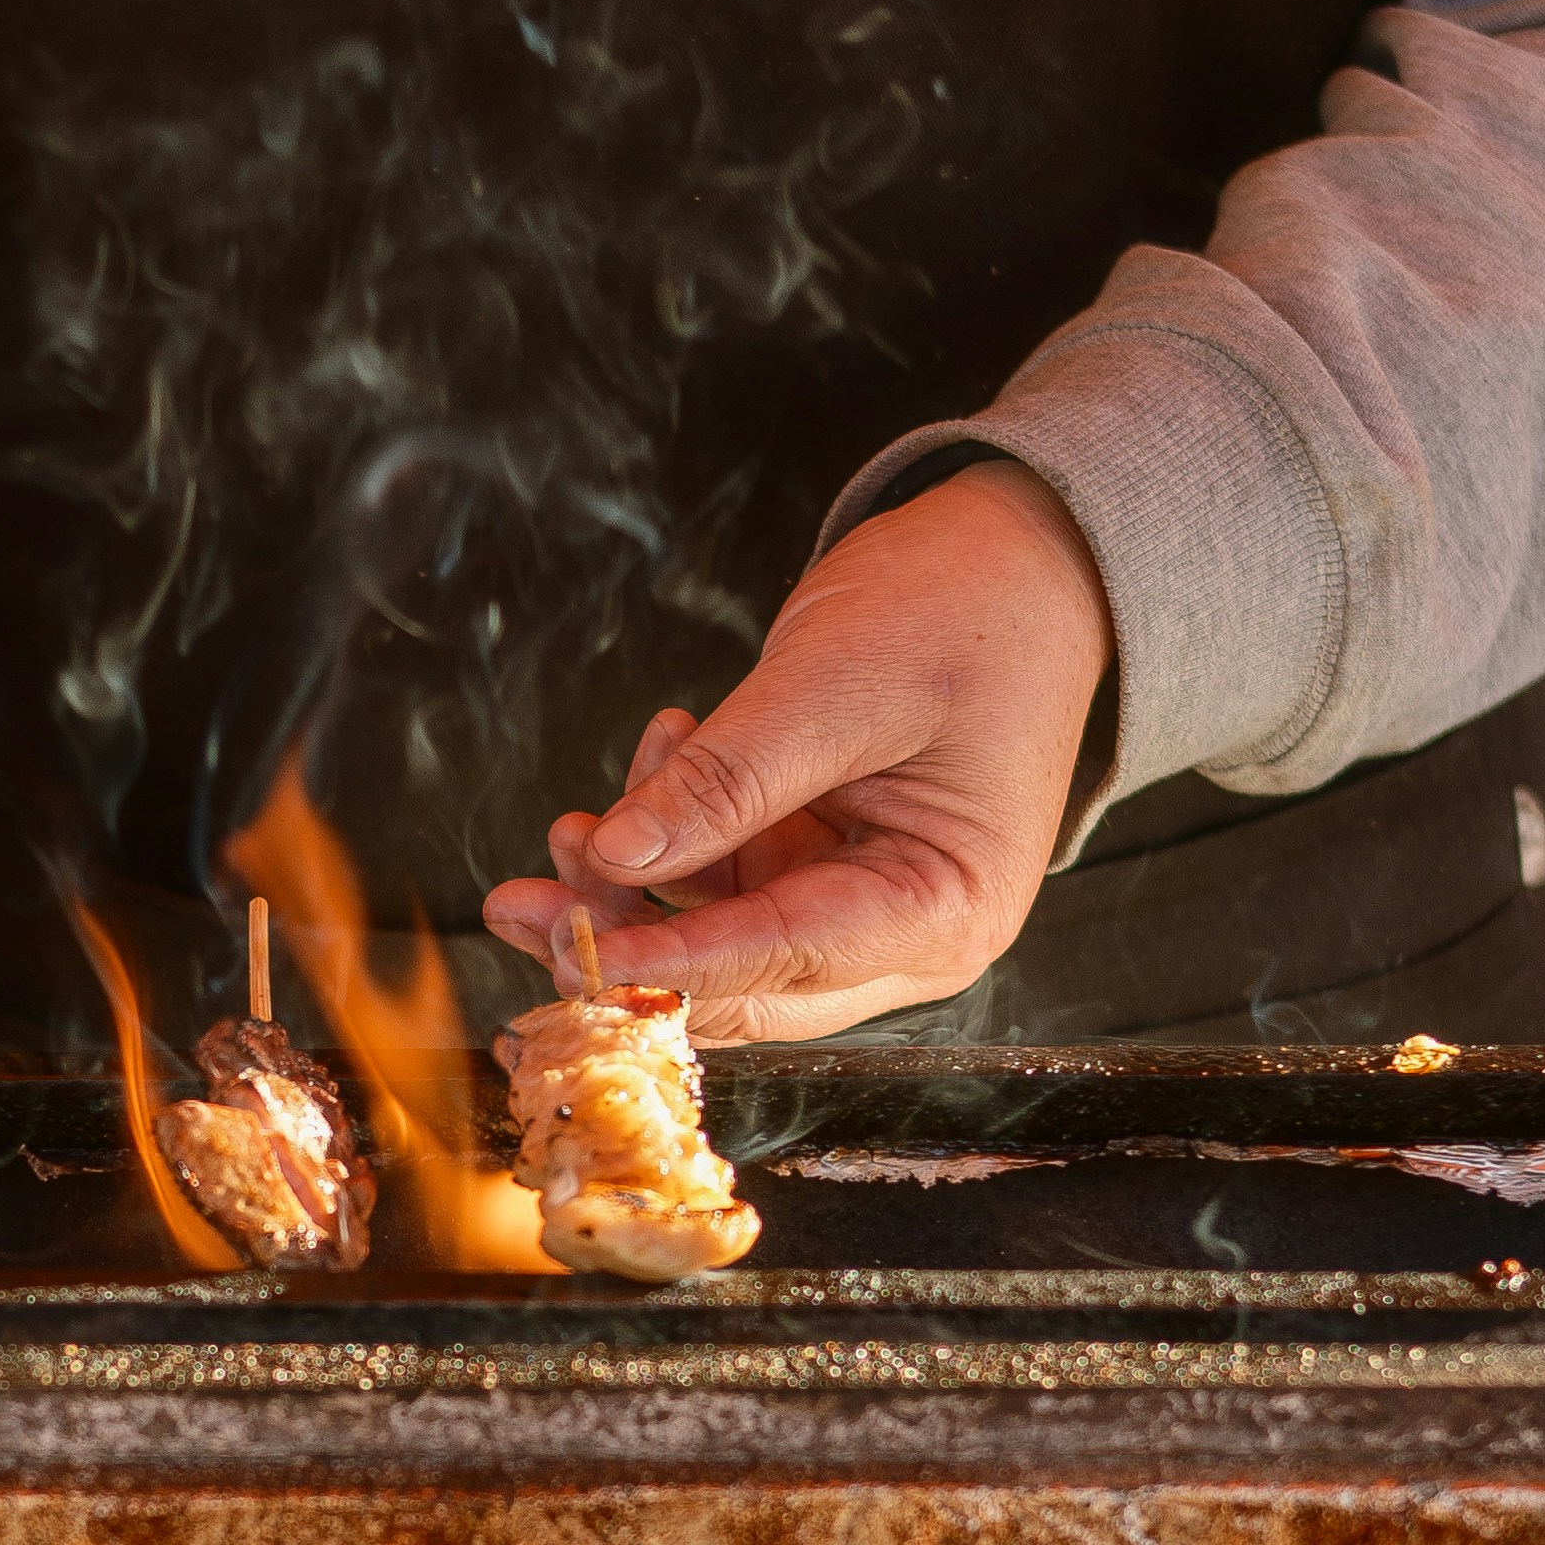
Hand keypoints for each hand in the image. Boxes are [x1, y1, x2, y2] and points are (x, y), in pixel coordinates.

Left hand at [481, 463, 1114, 1038]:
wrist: (1023, 561)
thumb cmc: (968, 613)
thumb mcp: (837, 685)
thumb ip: (728, 779)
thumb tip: (618, 855)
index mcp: (942, 908)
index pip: (780, 959)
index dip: (665, 964)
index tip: (564, 954)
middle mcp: (909, 935)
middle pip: (743, 982)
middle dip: (627, 946)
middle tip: (521, 905)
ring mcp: (865, 906)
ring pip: (720, 942)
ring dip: (635, 893)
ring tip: (572, 824)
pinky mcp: (829, 868)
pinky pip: (728, 884)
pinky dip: (675, 840)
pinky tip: (655, 762)